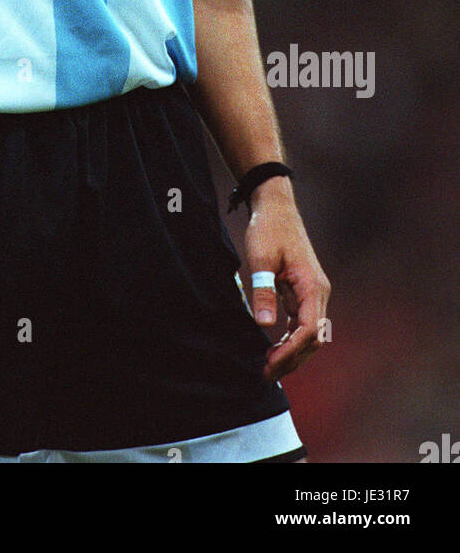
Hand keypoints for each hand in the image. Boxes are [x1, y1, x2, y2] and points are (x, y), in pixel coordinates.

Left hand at [243, 179, 330, 380]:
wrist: (275, 205)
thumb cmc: (269, 227)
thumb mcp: (261, 257)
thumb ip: (263, 291)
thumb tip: (266, 325)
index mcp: (312, 286)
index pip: (309, 330)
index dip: (291, 351)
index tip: (270, 364)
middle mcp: (319, 292)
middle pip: (313, 337)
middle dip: (292, 358)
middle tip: (266, 374)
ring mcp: (313, 292)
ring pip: (309, 333)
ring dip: (292, 352)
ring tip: (268, 367)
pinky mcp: (303, 291)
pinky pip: (301, 322)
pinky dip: (290, 338)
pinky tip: (273, 348)